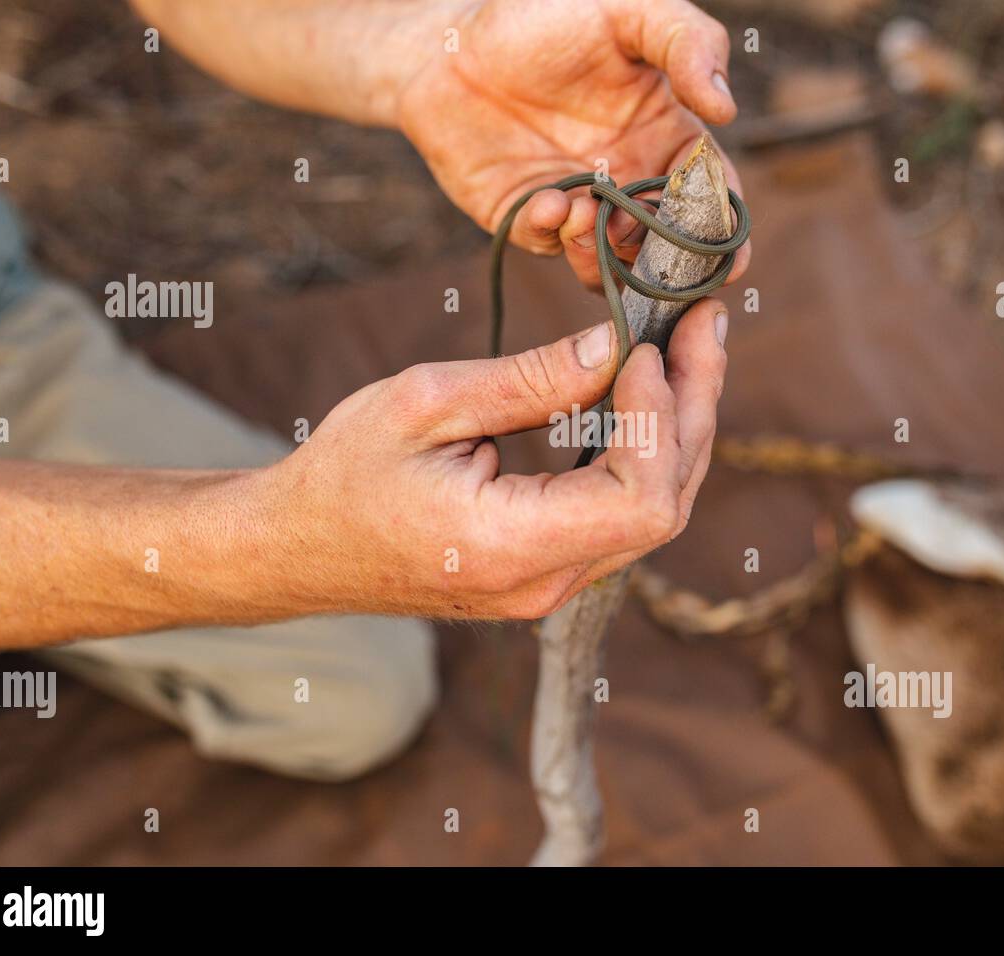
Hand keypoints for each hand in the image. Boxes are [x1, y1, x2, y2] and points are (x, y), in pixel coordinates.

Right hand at [268, 299, 729, 618]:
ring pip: (655, 512)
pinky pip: (621, 516)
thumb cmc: (342, 474)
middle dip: (693, 407)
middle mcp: (543, 584)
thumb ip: (528, 381)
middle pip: (667, 504)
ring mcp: (550, 587)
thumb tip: (615, 347)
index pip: (642, 500)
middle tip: (704, 325)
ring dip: (678, 428)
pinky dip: (645, 453)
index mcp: (508, 548)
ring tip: (688, 348)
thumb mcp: (425, 404)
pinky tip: (648, 396)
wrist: (298, 548)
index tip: (643, 348)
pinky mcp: (548, 572)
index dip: (661, 419)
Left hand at [389, 0, 750, 287]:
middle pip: (668, 244)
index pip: (711, 195)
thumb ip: (686, 42)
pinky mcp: (530, 219)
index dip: (723, 227)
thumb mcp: (626, 11)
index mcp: (667, 138)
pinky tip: (548, 202)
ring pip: (614, 260)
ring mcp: (581, 206)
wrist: (452, 44)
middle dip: (666, 257)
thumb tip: (726, 107)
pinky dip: (555, 232)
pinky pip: (551, 245)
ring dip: (609, 252)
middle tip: (648, 241)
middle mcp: (630, 181)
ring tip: (588, 213)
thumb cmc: (545, 18)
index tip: (728, 250)